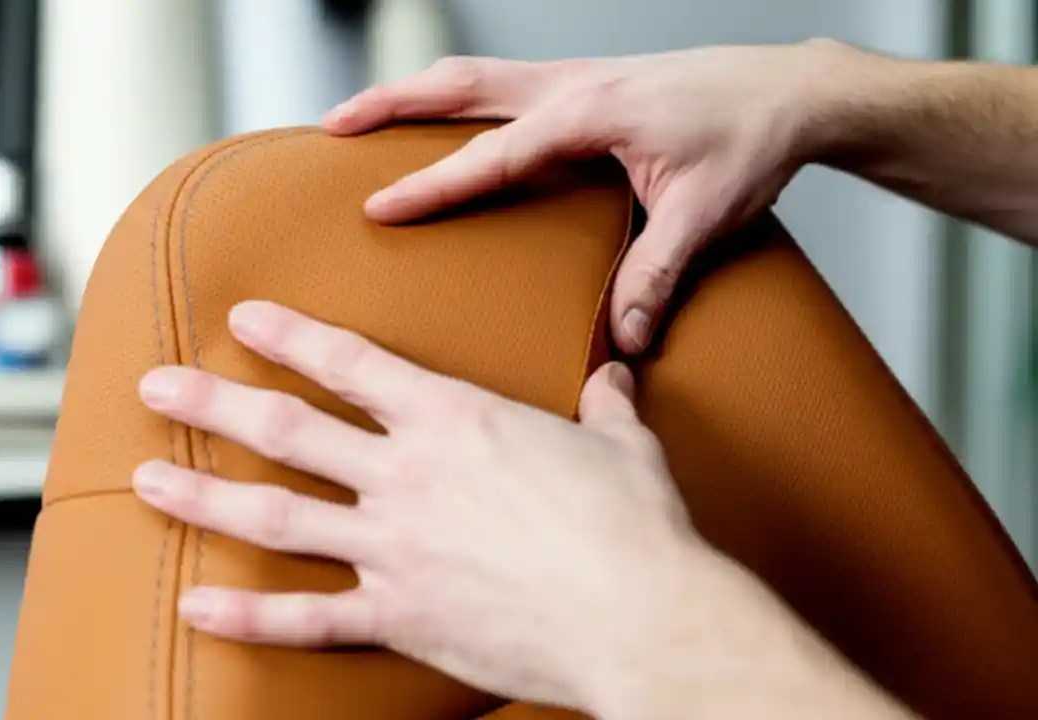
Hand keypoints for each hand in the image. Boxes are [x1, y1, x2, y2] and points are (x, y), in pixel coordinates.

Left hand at [131, 300, 901, 716]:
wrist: (643, 613)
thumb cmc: (637, 526)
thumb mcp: (624, 443)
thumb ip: (605, 403)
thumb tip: (618, 374)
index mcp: (455, 420)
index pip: (352, 362)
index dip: (291, 336)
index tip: (244, 318)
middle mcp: (408, 475)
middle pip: (288, 430)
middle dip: (213, 401)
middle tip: (155, 384)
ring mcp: (395, 546)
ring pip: (276, 515)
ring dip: (203, 494)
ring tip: (145, 478)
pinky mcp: (400, 615)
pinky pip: (307, 618)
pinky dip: (248, 615)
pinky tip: (196, 604)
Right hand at [322, 41, 844, 353]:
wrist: (791, 91)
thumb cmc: (750, 139)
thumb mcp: (704, 214)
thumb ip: (655, 276)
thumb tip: (621, 338)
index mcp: (591, 113)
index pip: (494, 154)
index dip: (433, 183)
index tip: (380, 206)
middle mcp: (573, 85)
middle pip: (460, 85)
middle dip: (391, 103)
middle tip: (334, 128)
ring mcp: (576, 77)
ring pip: (476, 76)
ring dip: (416, 93)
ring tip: (364, 117)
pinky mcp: (585, 83)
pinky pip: (504, 81)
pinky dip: (459, 96)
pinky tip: (445, 120)